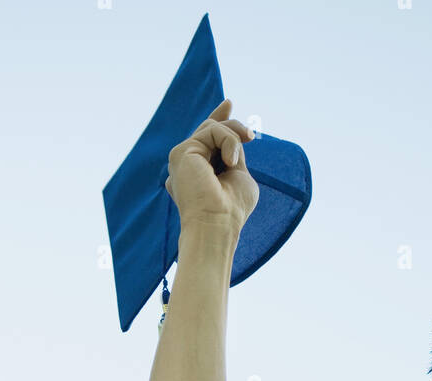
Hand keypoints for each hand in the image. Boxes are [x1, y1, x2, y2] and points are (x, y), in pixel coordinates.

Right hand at [165, 98, 258, 234]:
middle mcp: (186, 166)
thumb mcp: (239, 176)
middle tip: (250, 135)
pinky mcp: (181, 152)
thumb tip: (235, 139)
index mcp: (198, 174)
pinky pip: (212, 132)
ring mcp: (182, 159)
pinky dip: (228, 141)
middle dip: (232, 126)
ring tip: (236, 162)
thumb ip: (234, 156)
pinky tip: (230, 162)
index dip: (218, 120)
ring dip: (233, 138)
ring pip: (211, 129)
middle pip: (209, 130)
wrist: (217, 225)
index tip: (229, 103)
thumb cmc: (231, 211)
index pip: (207, 140)